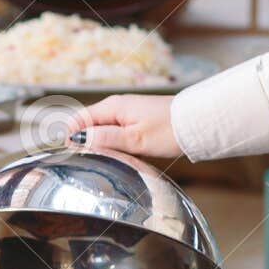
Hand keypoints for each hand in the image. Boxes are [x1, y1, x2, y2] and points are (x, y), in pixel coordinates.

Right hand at [66, 94, 183, 159]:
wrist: (198, 123)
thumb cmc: (170, 130)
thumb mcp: (135, 139)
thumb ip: (105, 139)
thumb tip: (78, 139)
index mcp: (113, 107)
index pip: (79, 118)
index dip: (71, 136)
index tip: (70, 154)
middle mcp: (117, 106)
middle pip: (89, 123)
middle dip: (83, 140)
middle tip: (86, 162)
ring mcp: (128, 112)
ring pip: (102, 128)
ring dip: (98, 143)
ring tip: (101, 160)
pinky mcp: (137, 120)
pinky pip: (115, 130)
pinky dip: (112, 142)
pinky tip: (118, 154)